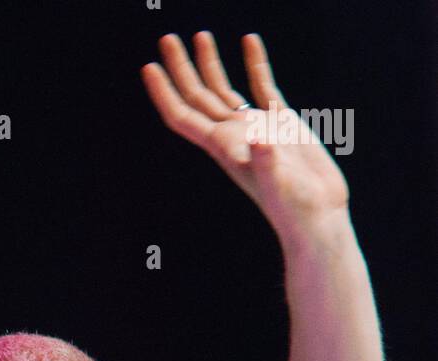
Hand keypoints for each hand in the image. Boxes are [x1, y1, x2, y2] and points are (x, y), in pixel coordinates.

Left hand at [140, 32, 350, 243]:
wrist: (319, 216)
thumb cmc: (295, 208)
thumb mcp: (278, 183)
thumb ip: (266, 159)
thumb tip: (259, 135)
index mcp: (224, 147)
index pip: (184, 117)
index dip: (164, 93)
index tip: (149, 66)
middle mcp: (234, 135)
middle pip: (198, 97)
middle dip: (181, 68)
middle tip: (166, 38)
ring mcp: (256, 127)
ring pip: (224, 91)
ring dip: (210, 64)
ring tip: (201, 36)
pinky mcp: (281, 123)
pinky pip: (262, 86)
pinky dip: (255, 63)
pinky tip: (249, 41)